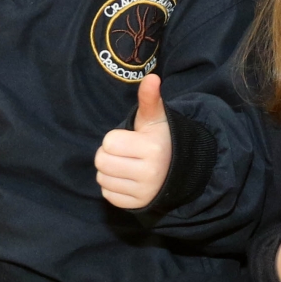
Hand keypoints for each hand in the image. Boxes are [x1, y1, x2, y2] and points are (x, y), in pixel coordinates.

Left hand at [95, 73, 172, 209]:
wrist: (179, 168)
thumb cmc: (161, 139)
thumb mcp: (156, 119)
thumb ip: (149, 99)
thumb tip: (152, 77)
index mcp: (152, 148)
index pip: (108, 142)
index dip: (117, 139)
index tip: (133, 140)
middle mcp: (149, 172)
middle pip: (101, 160)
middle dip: (110, 154)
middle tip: (127, 153)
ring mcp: (143, 190)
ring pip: (102, 177)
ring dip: (110, 170)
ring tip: (128, 165)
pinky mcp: (136, 204)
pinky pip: (107, 194)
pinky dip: (113, 186)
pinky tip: (128, 179)